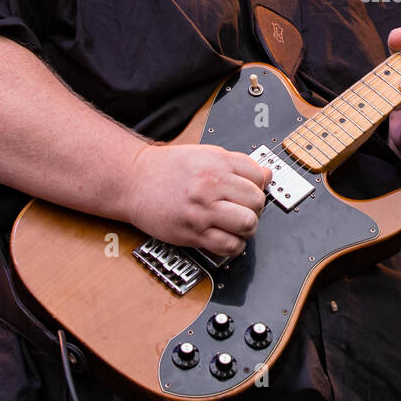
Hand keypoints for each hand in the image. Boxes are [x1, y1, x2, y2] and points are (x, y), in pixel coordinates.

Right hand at [121, 143, 269, 255]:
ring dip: (247, 227)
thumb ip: (238, 164)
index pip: (258, 177)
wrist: (134, 181)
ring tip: (238, 224)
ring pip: (247, 224)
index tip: (251, 190)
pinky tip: (228, 238)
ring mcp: (202, 211)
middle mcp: (211, 186)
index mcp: (217, 163)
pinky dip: (234, 245)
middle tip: (245, 208)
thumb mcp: (206, 155)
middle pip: (256, 201)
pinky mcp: (193, 233)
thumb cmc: (168, 168)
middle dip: (255, 207)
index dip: (258, 185)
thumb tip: (266, 175)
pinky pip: (228, 245)